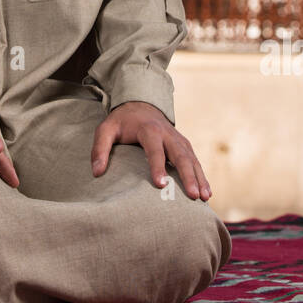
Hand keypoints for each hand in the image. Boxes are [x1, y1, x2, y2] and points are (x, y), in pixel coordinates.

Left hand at [91, 100, 211, 200]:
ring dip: (199, 177)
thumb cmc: (122, 122)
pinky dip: (202, 175)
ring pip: (192, 159)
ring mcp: (178, 139)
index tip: (160, 184)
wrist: (141, 105)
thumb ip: (100, 148)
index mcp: (149, 130)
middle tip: (193, 196)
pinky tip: (206, 192)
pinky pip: (195, 160)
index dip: (157, 166)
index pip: (154, 149)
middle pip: (181, 155)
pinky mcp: (184, 145)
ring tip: (205, 198)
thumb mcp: (106, 129)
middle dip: (188, 176)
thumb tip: (97, 173)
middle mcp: (168, 134)